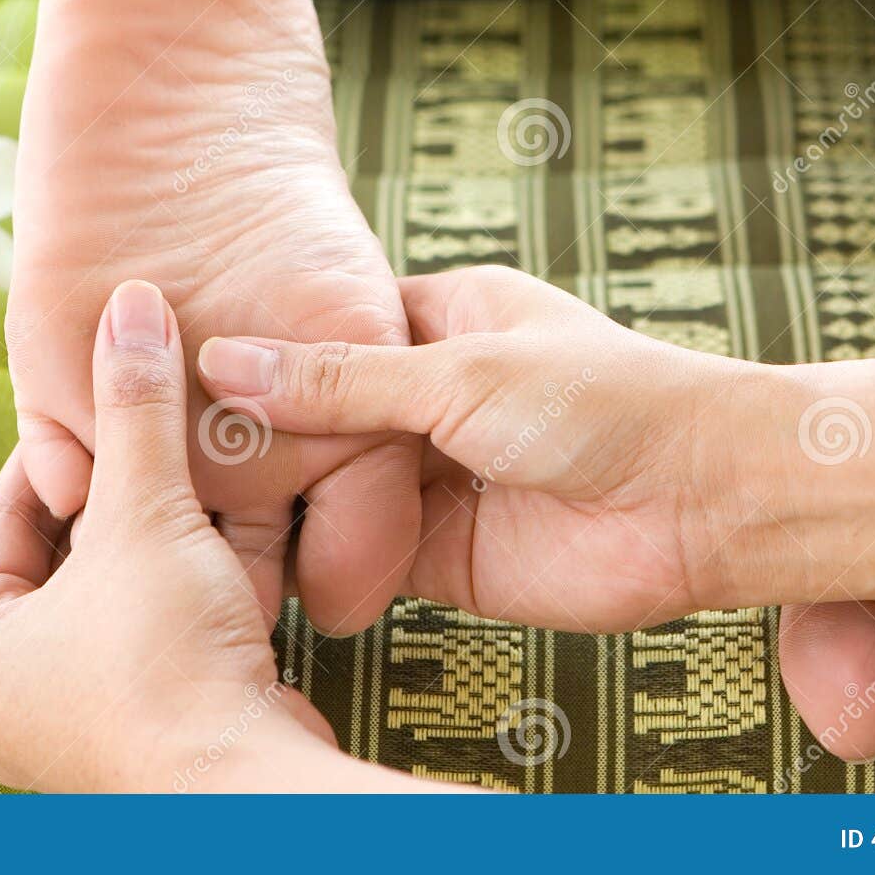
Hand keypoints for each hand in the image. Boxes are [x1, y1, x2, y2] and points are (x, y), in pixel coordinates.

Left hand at [0, 280, 345, 791]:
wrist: (244, 781)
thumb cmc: (165, 663)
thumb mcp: (145, 514)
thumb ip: (136, 410)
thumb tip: (130, 308)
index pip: (6, 521)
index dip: (60, 450)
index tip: (100, 400)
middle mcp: (11, 700)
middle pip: (61, 561)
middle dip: (113, 499)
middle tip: (152, 439)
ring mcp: (75, 725)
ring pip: (112, 602)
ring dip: (153, 546)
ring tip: (192, 487)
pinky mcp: (142, 736)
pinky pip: (149, 642)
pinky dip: (179, 597)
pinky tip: (221, 556)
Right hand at [194, 265, 766, 631]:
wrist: (700, 503)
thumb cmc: (609, 403)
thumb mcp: (460, 373)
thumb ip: (341, 380)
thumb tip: (227, 361)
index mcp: (444, 321)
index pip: (328, 328)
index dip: (261, 346)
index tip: (180, 359)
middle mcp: (432, 398)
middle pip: (319, 410)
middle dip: (262, 427)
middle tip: (174, 437)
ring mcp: (433, 477)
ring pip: (332, 484)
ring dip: (283, 493)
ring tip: (197, 495)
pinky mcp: (440, 552)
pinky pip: (359, 549)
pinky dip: (317, 552)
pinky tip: (257, 550)